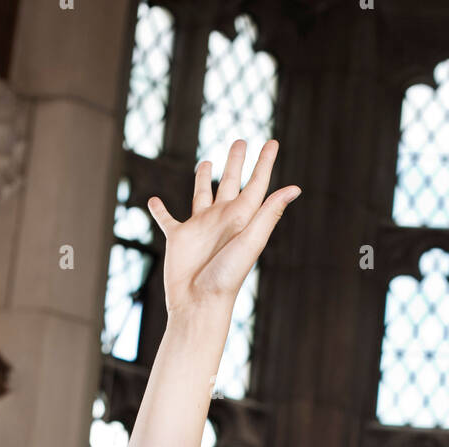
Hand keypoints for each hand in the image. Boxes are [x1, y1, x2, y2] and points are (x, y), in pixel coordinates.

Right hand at [147, 138, 299, 314]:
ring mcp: (200, 228)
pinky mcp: (179, 238)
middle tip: (240, 141)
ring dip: (203, 178)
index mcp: (242, 218)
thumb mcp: (251, 242)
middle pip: (230, 182)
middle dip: (236, 162)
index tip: (272, 142)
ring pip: (202, 194)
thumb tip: (294, 188)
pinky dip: (160, 210)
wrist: (199, 303)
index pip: (257, 184)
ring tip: (206, 161)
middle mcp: (222, 219)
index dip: (265, 163)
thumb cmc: (227, 277)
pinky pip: (167, 219)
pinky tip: (154, 201)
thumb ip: (269, 214)